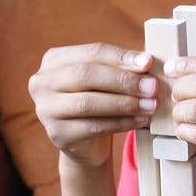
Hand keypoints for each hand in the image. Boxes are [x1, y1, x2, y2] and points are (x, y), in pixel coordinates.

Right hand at [29, 43, 157, 167]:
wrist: (86, 142)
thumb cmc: (99, 100)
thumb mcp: (106, 80)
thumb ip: (121, 67)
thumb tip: (146, 62)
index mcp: (54, 60)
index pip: (92, 52)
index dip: (121, 57)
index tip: (148, 63)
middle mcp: (42, 82)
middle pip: (86, 75)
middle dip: (124, 81)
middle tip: (152, 87)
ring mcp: (46, 109)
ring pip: (89, 103)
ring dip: (125, 103)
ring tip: (150, 105)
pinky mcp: (57, 134)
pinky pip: (94, 127)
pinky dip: (121, 123)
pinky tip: (140, 120)